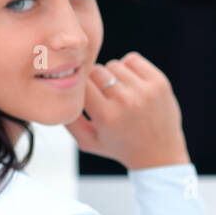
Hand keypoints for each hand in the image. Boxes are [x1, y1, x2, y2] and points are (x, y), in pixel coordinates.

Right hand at [65, 52, 190, 169]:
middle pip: (96, 70)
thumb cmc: (119, 147)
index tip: (83, 93)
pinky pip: (133, 59)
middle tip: (102, 95)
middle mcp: (126, 101)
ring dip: (112, 76)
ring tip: (118, 93)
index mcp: (106, 116)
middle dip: (95, 81)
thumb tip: (56, 92)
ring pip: (114, 64)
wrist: (159, 155)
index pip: (81, 84)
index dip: (79, 86)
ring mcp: (146, 90)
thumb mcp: (87, 141)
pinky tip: (131, 84)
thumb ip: (67, 120)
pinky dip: (129, 68)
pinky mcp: (160, 82)